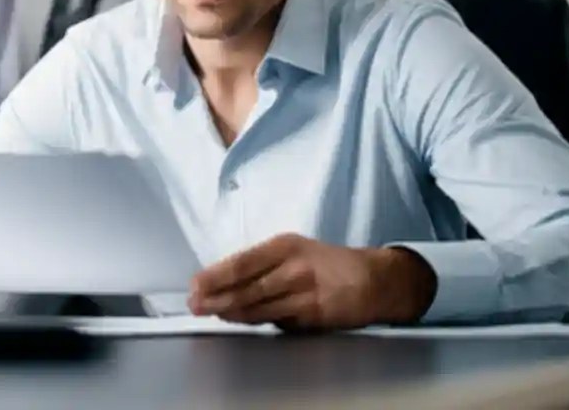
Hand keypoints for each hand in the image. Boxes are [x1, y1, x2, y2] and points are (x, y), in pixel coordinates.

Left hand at [187, 233, 436, 329]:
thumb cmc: (326, 262)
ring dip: (232, 312)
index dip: (216, 275)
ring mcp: (305, 295)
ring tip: (212, 313)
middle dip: (216, 298)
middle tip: (195, 305)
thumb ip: (263, 262)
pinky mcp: (314, 317)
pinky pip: (277, 321)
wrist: (373, 279)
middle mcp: (294, 268)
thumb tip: (223, 278)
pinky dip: (257, 321)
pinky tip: (241, 320)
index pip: (242, 262)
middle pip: (247, 288)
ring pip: (259, 308)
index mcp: (286, 246)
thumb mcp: (294, 249)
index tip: (196, 284)